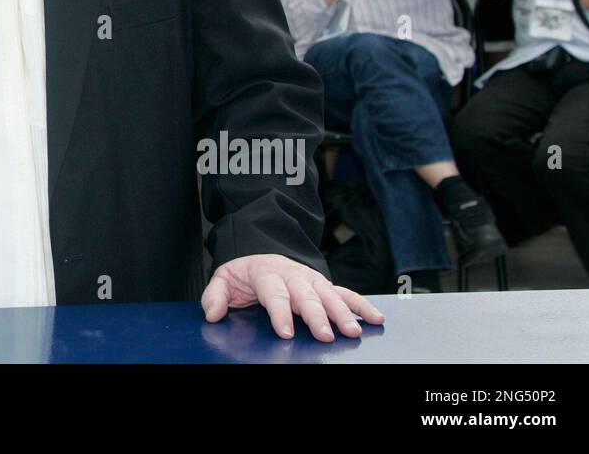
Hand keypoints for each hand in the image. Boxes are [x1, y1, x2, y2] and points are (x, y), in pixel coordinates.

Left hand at [202, 254, 382, 341]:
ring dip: (343, 313)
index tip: (285, 332)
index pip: (274, 293)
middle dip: (316, 316)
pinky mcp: (324, 284)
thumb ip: (217, 295)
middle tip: (326, 336)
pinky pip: (346, 293)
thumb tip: (212, 314)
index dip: (279, 313)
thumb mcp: (225, 278)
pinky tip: (376, 319)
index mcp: (266, 273)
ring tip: (354, 332)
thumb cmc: (244, 272)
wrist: (261, 252)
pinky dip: (362, 305)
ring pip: (330, 294)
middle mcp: (292, 275)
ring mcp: (311, 279)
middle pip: (306, 296)